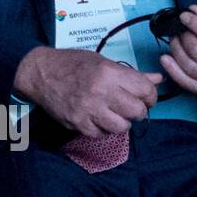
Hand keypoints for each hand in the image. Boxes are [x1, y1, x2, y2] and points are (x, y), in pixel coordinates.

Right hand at [13, 46, 161, 137]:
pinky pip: (102, 134)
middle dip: (138, 111)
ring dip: (121, 122)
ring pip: (122, 127)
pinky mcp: (78, 123)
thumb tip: (157, 79)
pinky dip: (102, 129)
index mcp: (109, 72)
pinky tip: (97, 118)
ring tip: (113, 114)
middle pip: (137, 111)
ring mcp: (88, 109)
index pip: (145, 90)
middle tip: (130, 107)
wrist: (39, 72)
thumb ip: (130, 74)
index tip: (145, 97)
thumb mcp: (102, 62)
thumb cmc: (72, 64)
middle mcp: (101, 91)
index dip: (150, 96)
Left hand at [158, 4, 196, 95]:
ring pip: (189, 65)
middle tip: (181, 30)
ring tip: (176, 41)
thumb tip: (193, 9)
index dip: (194, 24)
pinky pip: (187, 83)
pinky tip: (166, 59)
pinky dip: (173, 71)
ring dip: (176, 50)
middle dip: (184, 37)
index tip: (184, 16)